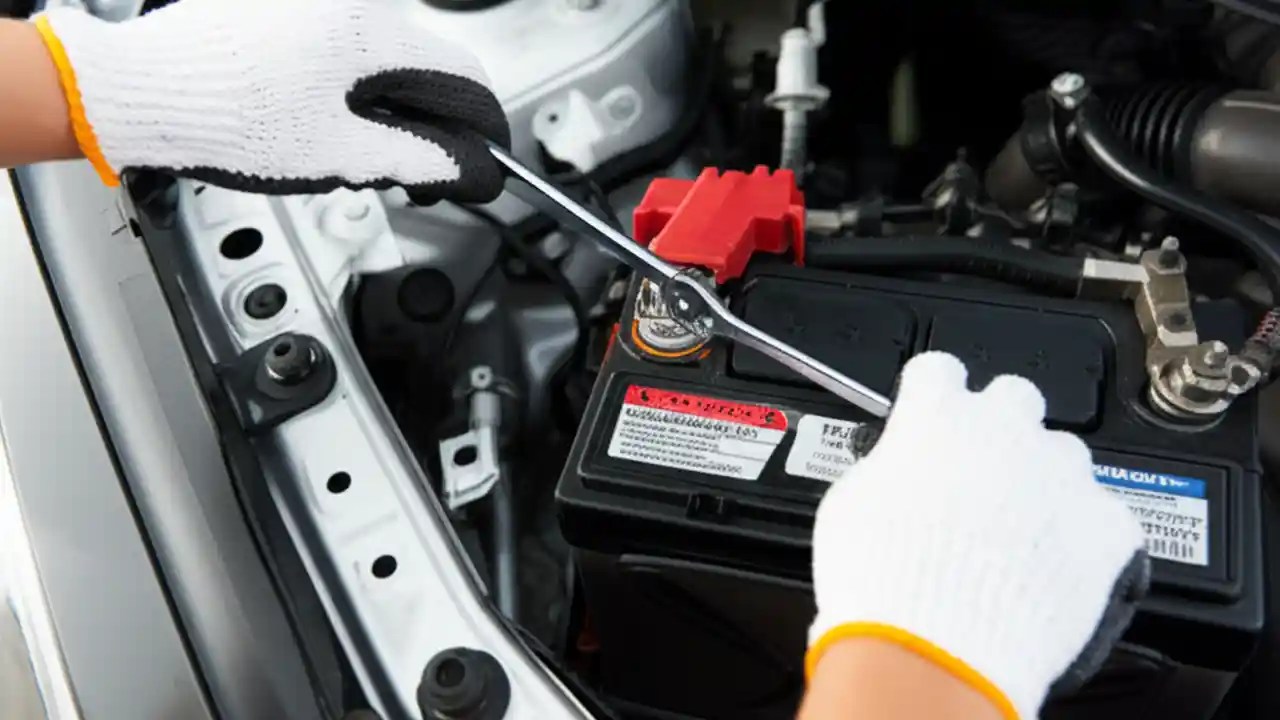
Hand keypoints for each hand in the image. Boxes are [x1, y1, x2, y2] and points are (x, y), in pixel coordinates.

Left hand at [34, 0, 508, 202]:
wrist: (143, 91)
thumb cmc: (223, 119)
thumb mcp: (337, 156)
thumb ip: (416, 158)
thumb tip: (465, 167)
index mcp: (373, 33)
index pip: (464, 77)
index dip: (482, 128)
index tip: (483, 160)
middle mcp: (350, 2)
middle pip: (425, 65)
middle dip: (430, 121)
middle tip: (415, 174)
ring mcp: (316, 0)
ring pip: (384, 56)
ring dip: (388, 103)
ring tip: (352, 149)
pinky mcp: (285, 5)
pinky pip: (343, 42)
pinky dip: (350, 81)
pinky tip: (318, 117)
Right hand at [808, 352, 1148, 718]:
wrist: (934, 649)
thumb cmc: (884, 582)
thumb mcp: (850, 506)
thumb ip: (885, 470)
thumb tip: (896, 471)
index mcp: (936, 416)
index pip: (940, 372)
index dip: (933, 395)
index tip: (933, 412)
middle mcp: (1005, 431)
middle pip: (1015, 397)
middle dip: (1001, 427)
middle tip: (981, 472)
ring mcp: (1061, 475)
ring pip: (1066, 455)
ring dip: (1046, 481)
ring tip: (1020, 534)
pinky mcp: (1105, 525)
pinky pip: (1106, 518)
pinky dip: (1086, 539)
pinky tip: (1056, 567)